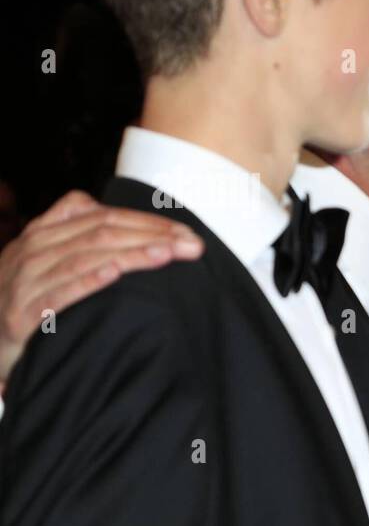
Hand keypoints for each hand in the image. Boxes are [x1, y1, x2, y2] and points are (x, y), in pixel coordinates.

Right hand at [0, 190, 203, 387]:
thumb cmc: (19, 295)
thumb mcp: (40, 256)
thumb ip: (69, 231)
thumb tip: (106, 211)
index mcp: (44, 233)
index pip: (103, 218)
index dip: (146, 221)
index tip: (185, 232)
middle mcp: (35, 250)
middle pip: (101, 234)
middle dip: (152, 236)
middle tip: (192, 245)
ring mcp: (27, 280)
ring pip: (86, 258)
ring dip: (131, 254)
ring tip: (167, 253)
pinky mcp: (22, 313)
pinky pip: (59, 293)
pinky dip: (88, 281)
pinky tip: (115, 274)